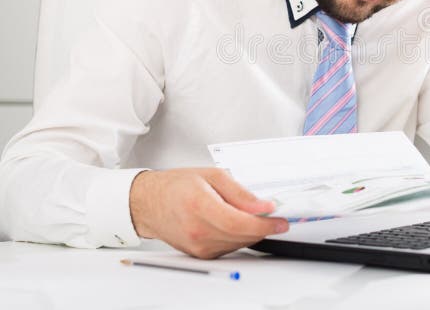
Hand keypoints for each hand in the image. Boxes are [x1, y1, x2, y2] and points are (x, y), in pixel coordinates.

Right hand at [129, 168, 288, 258]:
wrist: (149, 203)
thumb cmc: (176, 186)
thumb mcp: (212, 176)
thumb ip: (240, 193)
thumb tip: (263, 206)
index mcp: (199, 205)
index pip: (239, 222)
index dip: (263, 224)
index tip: (280, 221)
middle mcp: (197, 229)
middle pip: (241, 235)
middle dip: (263, 228)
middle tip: (277, 219)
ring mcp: (197, 245)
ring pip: (238, 244)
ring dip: (252, 233)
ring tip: (257, 218)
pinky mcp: (199, 253)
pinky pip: (229, 248)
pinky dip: (239, 237)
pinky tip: (239, 225)